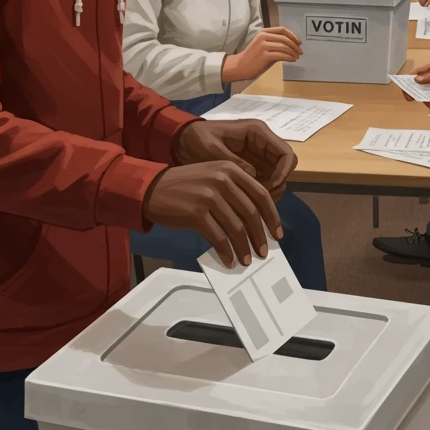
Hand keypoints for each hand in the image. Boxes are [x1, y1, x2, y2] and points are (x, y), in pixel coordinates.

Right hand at [143, 162, 276, 268]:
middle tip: (264, 252)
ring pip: (236, 228)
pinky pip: (218, 238)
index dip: (273, 216)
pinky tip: (229, 260)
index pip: (261, 194)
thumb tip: (256, 218)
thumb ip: (235, 188)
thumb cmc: (184, 185)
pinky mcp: (196, 214)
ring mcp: (209, 196)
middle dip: (260, 236)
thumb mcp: (212, 175)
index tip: (277, 233)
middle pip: (251, 212)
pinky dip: (227, 252)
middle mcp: (222, 180)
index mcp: (231, 169)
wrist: (152, 188)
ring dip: (244, 248)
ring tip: (247, 260)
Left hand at [174, 119, 297, 203]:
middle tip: (260, 200)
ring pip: (276, 177)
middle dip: (276, 185)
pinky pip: (264, 181)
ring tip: (251, 203)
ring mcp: (258, 156)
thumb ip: (234, 162)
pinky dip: (259, 193)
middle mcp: (263, 143)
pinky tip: (246, 202)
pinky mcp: (252, 167)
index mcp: (257, 132)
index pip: (285, 153)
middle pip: (284, 167)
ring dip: (269, 191)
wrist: (183, 141)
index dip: (283, 171)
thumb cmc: (197, 139)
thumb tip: (254, 177)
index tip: (271, 187)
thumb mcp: (212, 149)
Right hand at [223, 27, 302, 82]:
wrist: (240, 66)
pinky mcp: (265, 55)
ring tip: (296, 57)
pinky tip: (292, 60)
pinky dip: (289, 57)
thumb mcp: (263, 46)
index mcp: (263, 32)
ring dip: (293, 52)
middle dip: (295, 45)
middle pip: (285, 38)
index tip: (299, 42)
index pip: (282, 30)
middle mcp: (263, 37)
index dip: (293, 35)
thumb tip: (290, 46)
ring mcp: (264, 46)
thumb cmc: (252, 58)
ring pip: (284, 46)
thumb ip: (275, 43)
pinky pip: (282, 55)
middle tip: (300, 52)